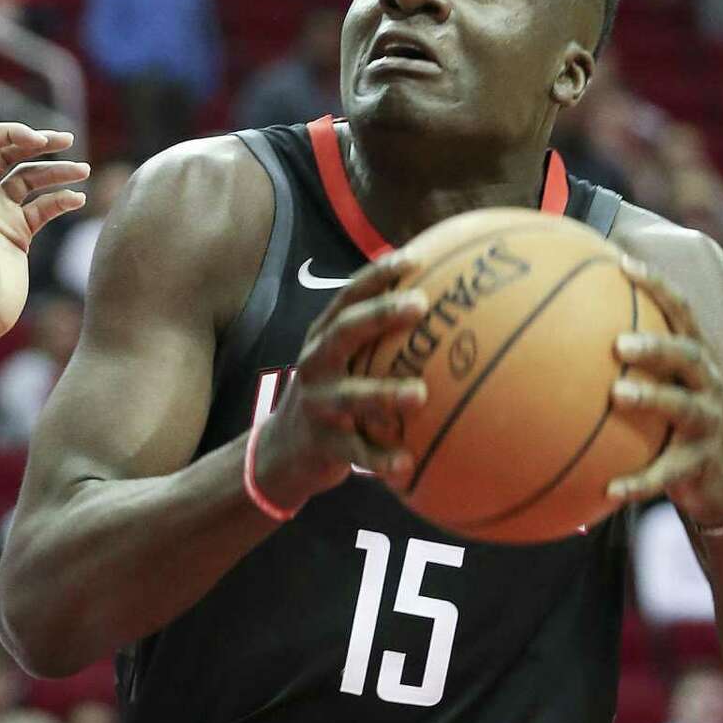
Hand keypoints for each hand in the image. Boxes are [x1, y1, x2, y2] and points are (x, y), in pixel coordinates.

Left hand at [0, 123, 88, 336]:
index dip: (10, 133)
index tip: (37, 140)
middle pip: (12, 155)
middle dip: (40, 144)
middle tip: (67, 139)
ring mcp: (2, 212)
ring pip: (33, 179)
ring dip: (58, 172)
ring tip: (83, 171)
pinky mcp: (20, 232)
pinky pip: (45, 207)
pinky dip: (62, 200)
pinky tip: (78, 199)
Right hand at [252, 252, 430, 511]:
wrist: (282, 453)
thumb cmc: (332, 393)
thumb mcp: (345, 360)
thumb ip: (378, 336)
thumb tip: (440, 298)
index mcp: (324, 337)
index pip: (349, 296)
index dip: (378, 275)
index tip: (414, 257)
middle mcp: (315, 364)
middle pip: (343, 332)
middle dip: (379, 315)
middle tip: (420, 305)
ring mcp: (317, 405)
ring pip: (350, 396)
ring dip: (384, 394)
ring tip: (421, 394)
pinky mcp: (324, 445)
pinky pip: (356, 454)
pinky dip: (381, 460)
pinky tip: (409, 464)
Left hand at [607, 255, 722, 525]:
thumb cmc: (673, 421)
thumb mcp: (661, 383)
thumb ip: (625, 355)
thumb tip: (559, 319)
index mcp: (694, 356)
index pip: (681, 310)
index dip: (657, 284)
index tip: (623, 263)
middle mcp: (707, 383)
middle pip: (688, 353)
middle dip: (657, 344)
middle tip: (618, 343)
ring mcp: (708, 424)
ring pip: (683, 408)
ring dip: (651, 399)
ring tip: (617, 395)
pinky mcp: (699, 466)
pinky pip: (666, 474)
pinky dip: (639, 482)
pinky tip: (607, 489)